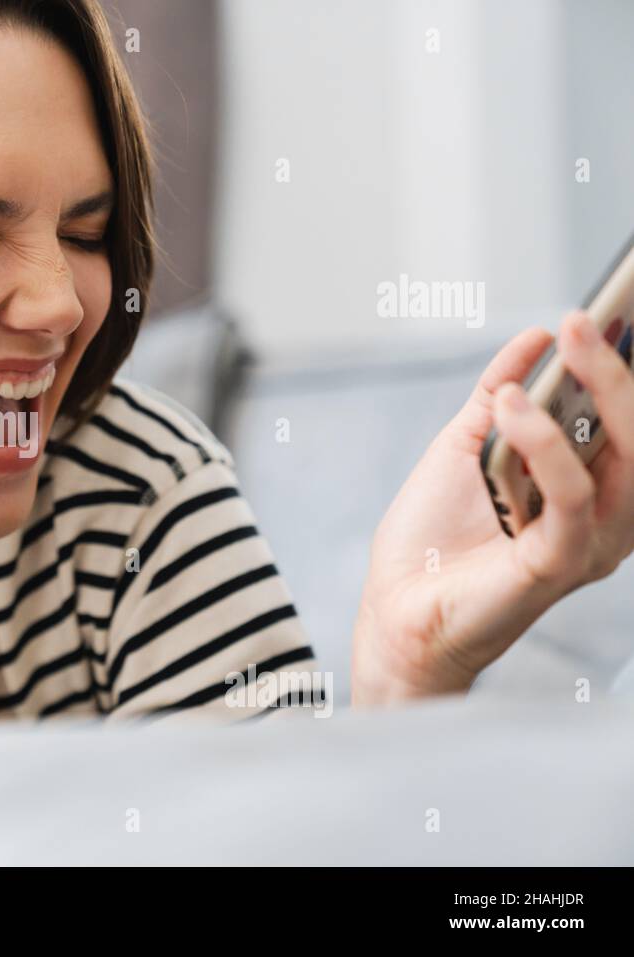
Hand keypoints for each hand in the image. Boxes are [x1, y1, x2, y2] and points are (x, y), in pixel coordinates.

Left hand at [352, 312, 633, 704]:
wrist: (395, 608)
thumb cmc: (433, 540)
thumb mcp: (465, 447)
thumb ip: (500, 396)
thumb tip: (535, 337)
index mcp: (592, 487)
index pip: (630, 422)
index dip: (627, 370)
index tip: (617, 308)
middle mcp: (606, 515)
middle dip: (618, 368)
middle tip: (587, 317)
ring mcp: (591, 541)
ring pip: (626, 458)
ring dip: (598, 390)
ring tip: (561, 343)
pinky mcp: (561, 564)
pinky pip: (574, 498)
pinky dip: (546, 446)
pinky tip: (512, 409)